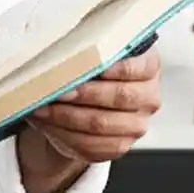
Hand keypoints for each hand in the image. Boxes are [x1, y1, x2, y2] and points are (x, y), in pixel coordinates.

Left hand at [27, 48, 161, 162]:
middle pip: (120, 96)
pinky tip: (47, 122)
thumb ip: (91, 46)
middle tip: (60, 88)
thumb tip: (64, 46)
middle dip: (85, 93)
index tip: (92, 65)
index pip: (140, 67)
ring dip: (68, 116)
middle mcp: (148, 97)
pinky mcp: (119, 146)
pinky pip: (91, 144)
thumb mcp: (98, 51)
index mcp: (149, 68)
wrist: (91, 103)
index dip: (117, 68)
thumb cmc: (95, 71)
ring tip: (44, 107)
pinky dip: (64, 133)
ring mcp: (136, 125)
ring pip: (101, 124)